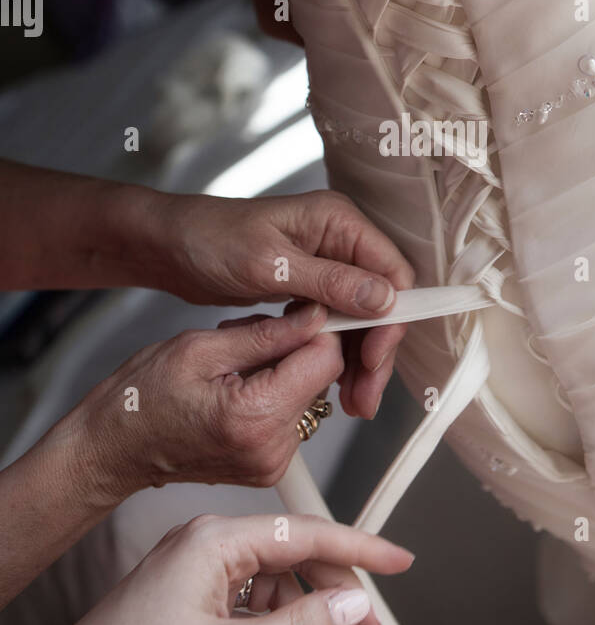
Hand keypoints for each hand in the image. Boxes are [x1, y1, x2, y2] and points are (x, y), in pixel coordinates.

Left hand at [18, 513, 413, 624]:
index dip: (360, 549)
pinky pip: (246, 602)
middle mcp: (207, 544)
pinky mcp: (187, 595)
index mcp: (216, 541)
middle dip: (329, 597)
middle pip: (292, 558)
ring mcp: (195, 569)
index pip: (306, 533)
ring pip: (272, 585)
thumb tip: (353, 605)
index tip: (398, 561)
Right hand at [80, 305, 343, 499]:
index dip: (317, 331)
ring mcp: (271, 464)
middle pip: (320, 381)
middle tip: (246, 341)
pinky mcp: (267, 468)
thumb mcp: (200, 348)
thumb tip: (315, 318)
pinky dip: (273, 398)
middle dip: (294, 351)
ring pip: (308, 398)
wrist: (113, 450)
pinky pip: (291, 419)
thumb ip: (267, 334)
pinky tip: (237, 390)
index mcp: (256, 416)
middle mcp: (271, 448)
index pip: (326, 362)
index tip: (297, 315)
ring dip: (283, 374)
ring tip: (234, 368)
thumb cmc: (141, 400)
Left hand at [159, 189, 414, 418]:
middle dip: (375, 351)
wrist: (171, 246)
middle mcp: (339, 240)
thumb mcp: (269, 266)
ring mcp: (326, 264)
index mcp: (338, 221)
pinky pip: (337, 321)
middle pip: (382, 301)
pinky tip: (331, 382)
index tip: (373, 360)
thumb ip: (329, 282)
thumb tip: (383, 299)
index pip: (391, 273)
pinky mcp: (310, 285)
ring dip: (359, 359)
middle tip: (364, 398)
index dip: (390, 320)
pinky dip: (336, 351)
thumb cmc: (211, 241)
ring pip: (362, 317)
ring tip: (352, 402)